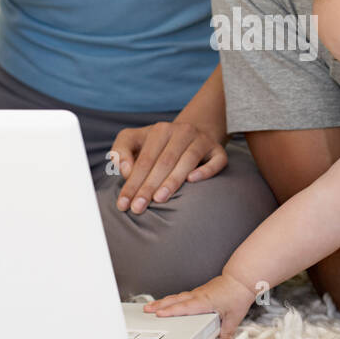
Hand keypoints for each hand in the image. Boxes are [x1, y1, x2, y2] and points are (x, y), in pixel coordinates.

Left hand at [109, 120, 226, 213]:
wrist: (191, 134)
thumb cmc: (156, 146)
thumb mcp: (134, 141)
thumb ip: (121, 151)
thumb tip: (125, 170)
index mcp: (160, 130)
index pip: (145, 159)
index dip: (133, 181)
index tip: (123, 204)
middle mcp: (182, 131)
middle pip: (164, 161)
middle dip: (149, 186)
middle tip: (138, 208)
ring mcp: (202, 140)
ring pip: (188, 160)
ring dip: (173, 180)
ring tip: (159, 199)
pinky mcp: (218, 150)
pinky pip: (216, 161)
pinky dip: (205, 171)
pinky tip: (192, 180)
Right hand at [144, 274, 255, 338]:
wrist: (241, 279)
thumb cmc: (237, 294)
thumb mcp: (234, 316)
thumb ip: (227, 330)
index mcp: (204, 302)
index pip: (183, 307)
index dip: (170, 311)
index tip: (158, 314)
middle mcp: (198, 296)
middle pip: (175, 300)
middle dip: (159, 305)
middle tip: (147, 309)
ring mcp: (198, 293)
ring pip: (177, 297)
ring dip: (164, 301)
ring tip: (152, 306)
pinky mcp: (201, 292)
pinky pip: (183, 296)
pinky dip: (173, 299)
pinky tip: (171, 303)